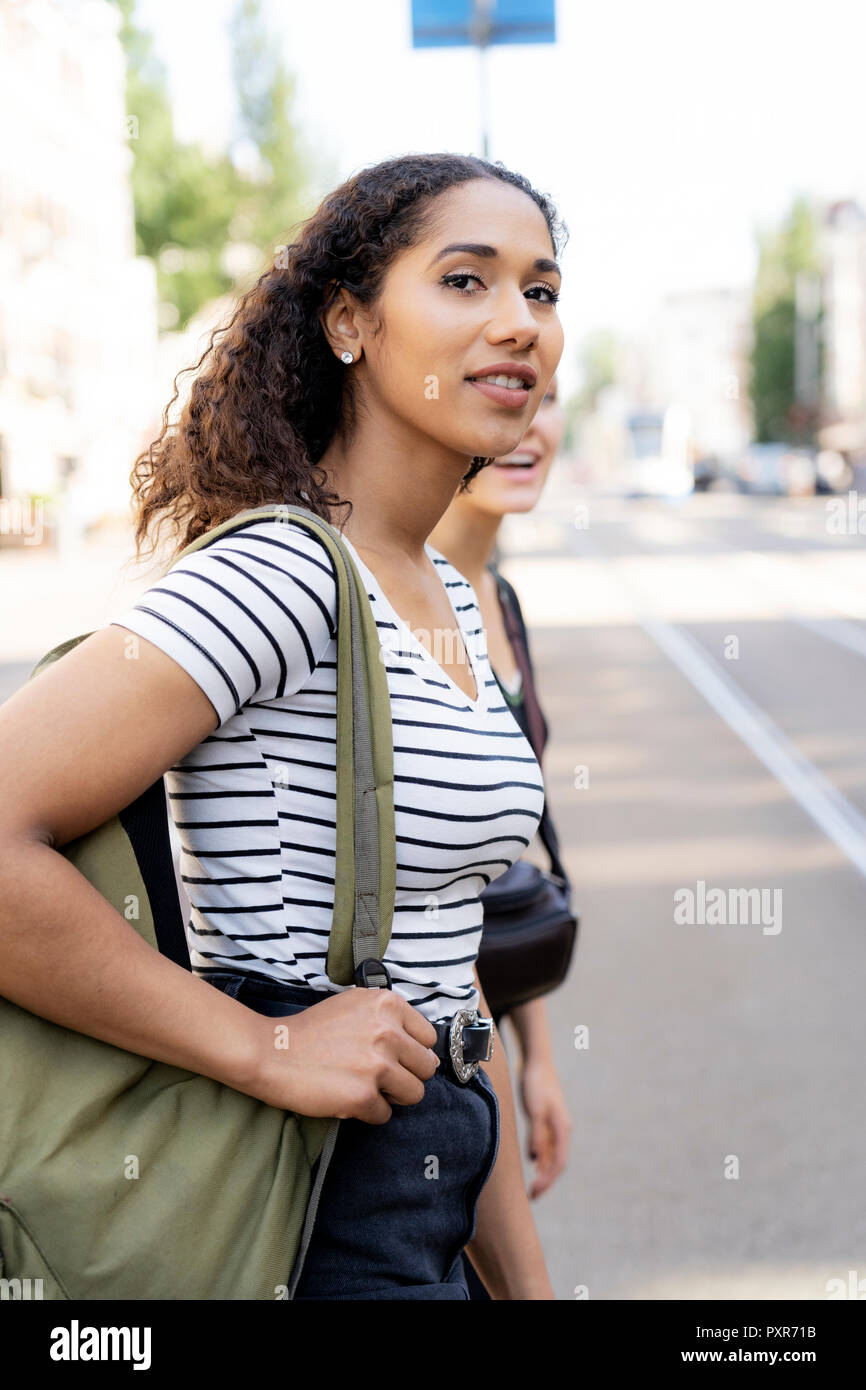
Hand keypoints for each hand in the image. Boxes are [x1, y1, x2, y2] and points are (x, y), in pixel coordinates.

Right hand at [245, 986, 439, 1123]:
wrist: (273, 1052)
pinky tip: (348, 1097)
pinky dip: (368, 1112)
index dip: (412, 1051)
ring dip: (392, 1096)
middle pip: (426, 1068)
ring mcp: (377, 1064)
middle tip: (380, 1076)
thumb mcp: (354, 1005)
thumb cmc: (311, 1030)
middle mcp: (387, 1031)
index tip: (395, 1057)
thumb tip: (419, 1044)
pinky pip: (385, 1114)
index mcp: (387, 1004)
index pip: (428, 1038)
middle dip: (406, 1075)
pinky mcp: (363, 1095)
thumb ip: (388, 1019)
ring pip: (414, 1094)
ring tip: (366, 1087)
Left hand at [518, 1057, 570, 1198]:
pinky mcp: (546, 1122)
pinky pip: (545, 1146)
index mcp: (562, 1128)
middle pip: (556, 1162)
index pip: (558, 1162)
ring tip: (532, 1188)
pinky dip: (540, 1159)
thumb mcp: (535, 1110)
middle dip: (546, 1181)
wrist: (536, 1063)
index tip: (534, 1192)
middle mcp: (561, 1130)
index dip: (547, 1180)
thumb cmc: (536, 1084)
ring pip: (551, 1156)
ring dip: (543, 1172)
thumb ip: (536, 1134)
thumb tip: (534, 1160)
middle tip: (532, 1197)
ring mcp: (554, 1126)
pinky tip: (533, 1166)